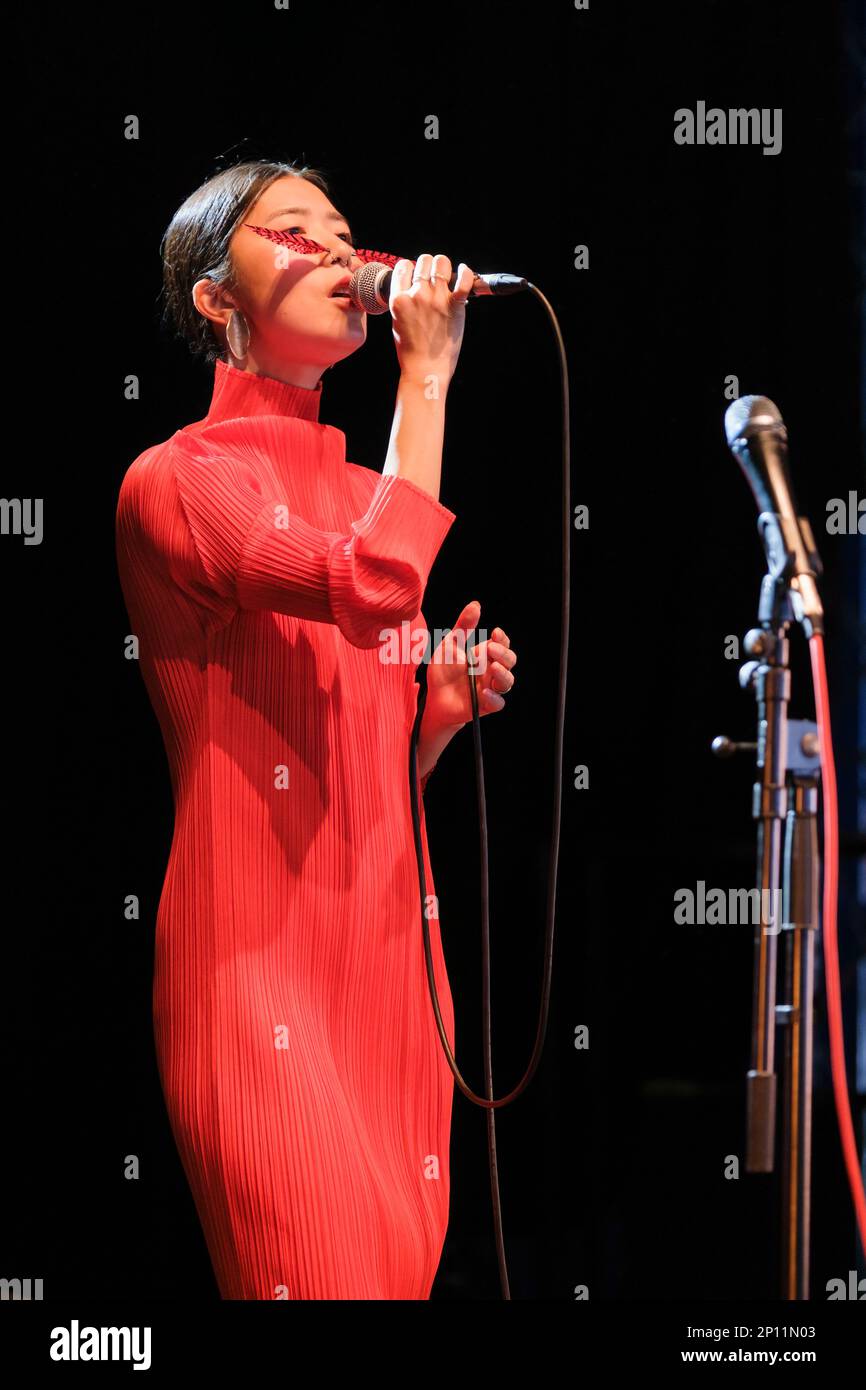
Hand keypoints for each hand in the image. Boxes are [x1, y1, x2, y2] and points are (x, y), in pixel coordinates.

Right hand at [390, 253, 473, 391]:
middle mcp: (417, 295)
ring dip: (444, 266)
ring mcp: (436, 299)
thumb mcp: (397, 322)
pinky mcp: (454, 306)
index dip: (410, 269)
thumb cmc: (411, 351)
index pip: (403, 266)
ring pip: (441, 263)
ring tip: (446, 275)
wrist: (425, 370)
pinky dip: (466, 273)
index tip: (415, 276)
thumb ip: (403, 302)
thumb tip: (412, 287)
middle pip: (423, 260)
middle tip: (432, 277)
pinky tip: (464, 272)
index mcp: (399, 299)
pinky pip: (463, 280)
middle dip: (428, 266)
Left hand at [425, 600, 516, 727]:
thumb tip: (476, 605)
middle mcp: (492, 671)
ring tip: (492, 668)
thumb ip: (463, 627)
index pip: (502, 645)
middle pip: (509, 661)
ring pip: (507, 682)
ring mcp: (490, 688)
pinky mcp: (485, 705)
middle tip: (489, 649)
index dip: (502, 639)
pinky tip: (484, 692)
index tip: (495, 632)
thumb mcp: (451, 645)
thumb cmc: (444, 670)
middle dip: (503, 654)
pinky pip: (498, 703)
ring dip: (503, 674)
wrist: (434, 697)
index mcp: (485, 655)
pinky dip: (494, 698)